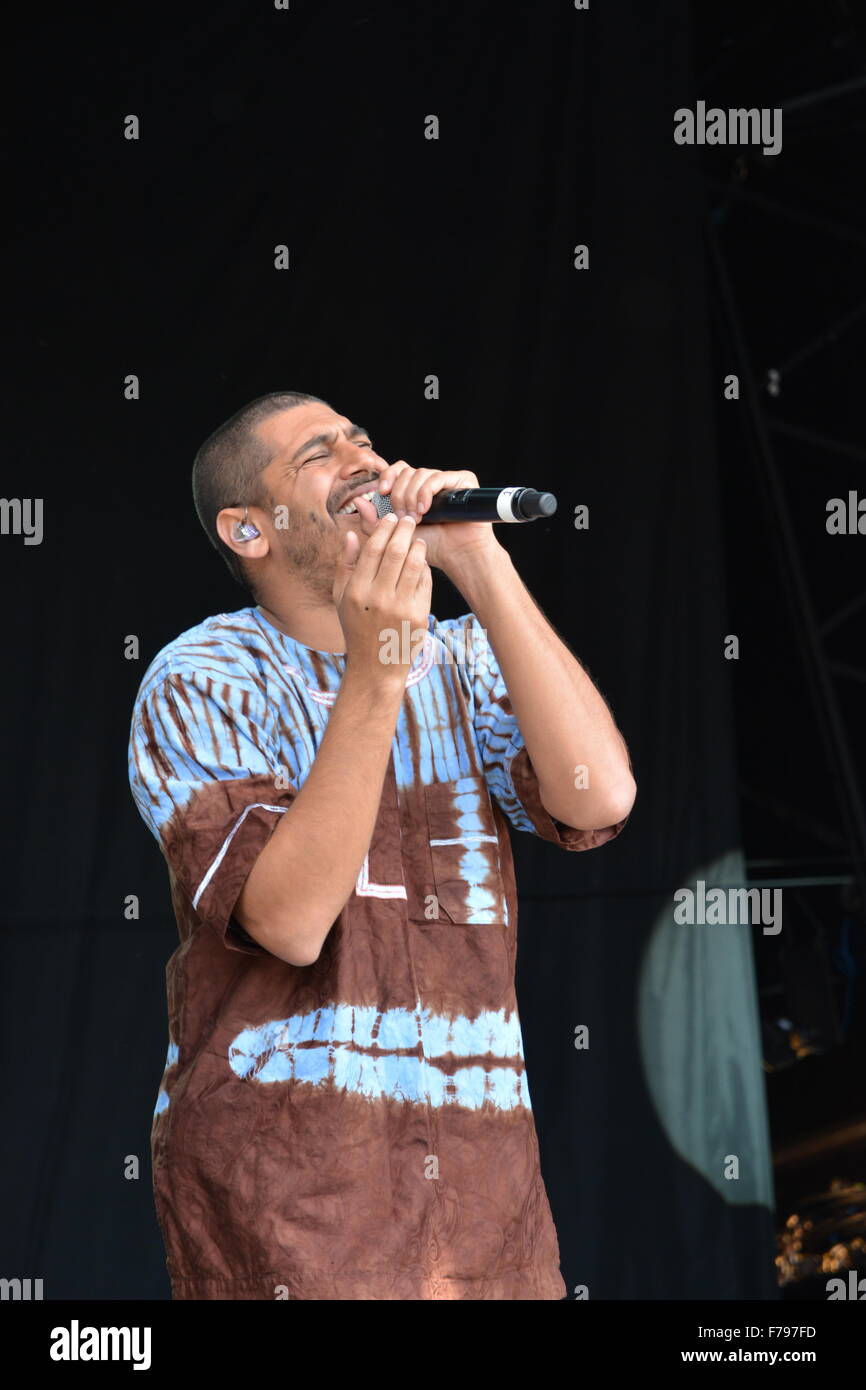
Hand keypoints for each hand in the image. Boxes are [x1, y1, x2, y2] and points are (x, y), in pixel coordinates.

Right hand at [332, 513, 431, 684]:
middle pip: (395, 551)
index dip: (384, 529)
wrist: (376, 665)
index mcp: (356, 591)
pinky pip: (424, 582)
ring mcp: (400, 608)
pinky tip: (420, 562)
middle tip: (408, 519)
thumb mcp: (341, 599)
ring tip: (416, 539)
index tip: (391, 518)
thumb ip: (345, 565)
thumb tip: (351, 534)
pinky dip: (423, 568)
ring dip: (417, 546)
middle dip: (403, 530)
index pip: (372, 549)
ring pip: (414, 563)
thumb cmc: (357, 628)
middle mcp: (377, 598)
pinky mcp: (418, 616)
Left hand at [351, 461, 502, 572]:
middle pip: (405, 471)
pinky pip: (437, 477)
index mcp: (414, 489)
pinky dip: (426, 492)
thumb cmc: (429, 547)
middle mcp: (430, 481)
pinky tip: (425, 509)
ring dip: (412, 496)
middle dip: (399, 494)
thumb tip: (357, 500)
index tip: (381, 492)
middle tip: (402, 517)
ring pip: (419, 473)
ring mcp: (447, 480)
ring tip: (416, 518)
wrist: (456, 555)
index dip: (387, 476)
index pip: (397, 470)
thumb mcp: (394, 536)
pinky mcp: (463, 481)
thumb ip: (374, 522)